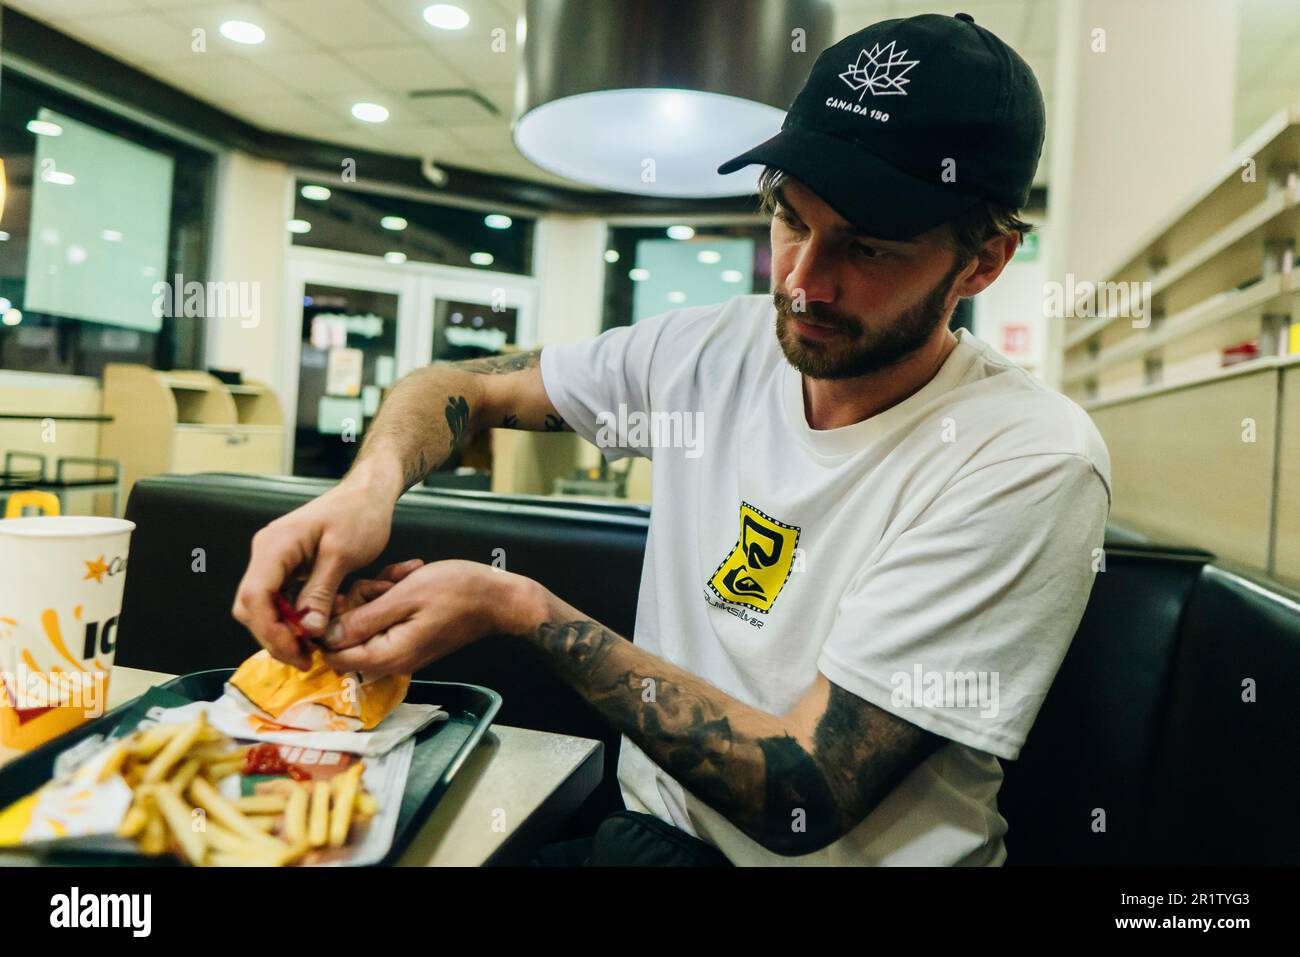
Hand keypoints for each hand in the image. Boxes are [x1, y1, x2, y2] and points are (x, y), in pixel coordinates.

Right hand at [232, 477, 398, 669]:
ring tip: (310, 649)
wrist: (368, 494)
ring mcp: (274, 559)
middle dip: (274, 636)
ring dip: (282, 631)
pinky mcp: (287, 566)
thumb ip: (322, 592)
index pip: (255, 596)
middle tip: (305, 658)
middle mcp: (267, 552)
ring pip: (262, 606)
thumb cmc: (360, 514)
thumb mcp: (343, 554)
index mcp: (275, 545)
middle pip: (252, 606)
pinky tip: (312, 630)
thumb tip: (308, 629)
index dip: (270, 631)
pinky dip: (290, 618)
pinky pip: (278, 598)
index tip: (296, 652)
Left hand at [316, 560, 537, 677]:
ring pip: (366, 622)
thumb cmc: (457, 592)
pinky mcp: (411, 638)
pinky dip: (392, 597)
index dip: (328, 627)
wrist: (497, 598)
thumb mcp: (404, 596)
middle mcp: (392, 660)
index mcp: (387, 655)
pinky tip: (407, 580)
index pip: (333, 656)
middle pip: (348, 637)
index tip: (343, 598)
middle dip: (358, 602)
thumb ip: (362, 619)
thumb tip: (325, 635)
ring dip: (377, 594)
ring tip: (401, 578)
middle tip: (382, 583)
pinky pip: (386, 619)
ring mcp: (402, 649)